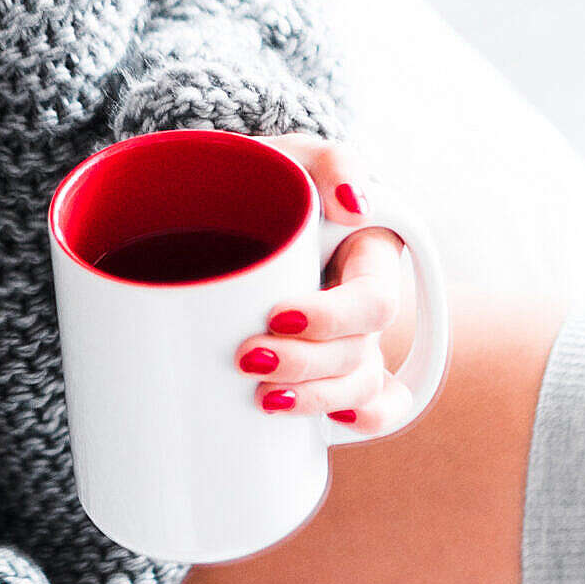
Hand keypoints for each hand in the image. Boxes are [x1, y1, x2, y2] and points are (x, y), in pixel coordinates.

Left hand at [236, 135, 421, 442]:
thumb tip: (355, 205)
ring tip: (264, 400)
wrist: (210, 208)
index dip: (332, 321)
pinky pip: (366, 412)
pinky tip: (333, 428)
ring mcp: (346, 346)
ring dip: (318, 401)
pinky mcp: (319, 374)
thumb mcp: (290, 155)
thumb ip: (330, 159)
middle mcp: (364, 310)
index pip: (374, 304)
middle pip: (360, 356)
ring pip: (360, 391)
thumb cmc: (256, 179)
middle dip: (307, 365)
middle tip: (247, 356)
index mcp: (370, 258)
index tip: (276, 316)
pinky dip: (363, 424)